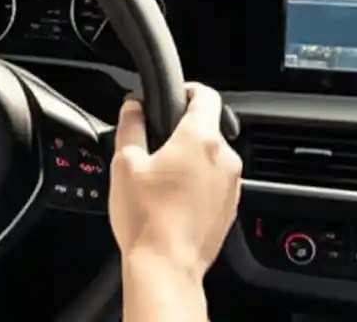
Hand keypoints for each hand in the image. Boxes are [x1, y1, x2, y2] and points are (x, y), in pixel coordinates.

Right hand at [109, 83, 242, 281]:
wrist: (166, 266)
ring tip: (162, 178)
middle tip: (156, 144)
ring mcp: (232, 184)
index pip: (206, 95)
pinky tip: (175, 198)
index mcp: (200, 139)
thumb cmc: (146, 218)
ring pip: (213, 157)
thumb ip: (130, 126)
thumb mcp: (125, 163)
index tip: (174, 95)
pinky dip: (200, 182)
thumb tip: (133, 107)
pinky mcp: (231, 207)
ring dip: (192, 159)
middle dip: (184, 130)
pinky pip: (216, 182)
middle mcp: (224, 158)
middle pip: (208, 128)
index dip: (188, 90)